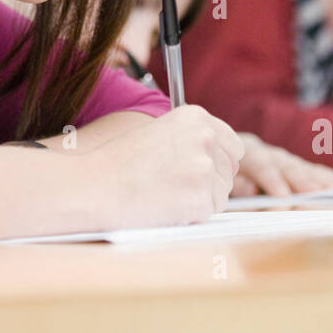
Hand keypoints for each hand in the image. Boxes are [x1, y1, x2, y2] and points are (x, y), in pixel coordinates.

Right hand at [84, 105, 243, 229]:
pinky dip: (194, 214)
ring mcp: (205, 168)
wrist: (98, 185)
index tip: (202, 170)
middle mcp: (206, 138)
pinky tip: (168, 205)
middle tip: (179, 185)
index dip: (219, 161)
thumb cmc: (121, 162)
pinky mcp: (202, 198)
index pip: (233, 145)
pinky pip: (211, 211)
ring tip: (168, 193)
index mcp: (196, 117)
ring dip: (202, 198)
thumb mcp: (160, 133)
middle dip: (211, 181)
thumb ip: (192, 140)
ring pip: (223, 192)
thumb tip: (218, 159)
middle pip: (230, 170)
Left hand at [230, 132, 332, 195]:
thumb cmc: (225, 177)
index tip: (282, 201)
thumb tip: (255, 197)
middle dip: (302, 186)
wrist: (227, 157)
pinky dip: (331, 183)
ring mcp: (288, 161)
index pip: (262, 165)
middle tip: (313, 201)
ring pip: (307, 171)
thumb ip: (239, 190)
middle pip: (290, 168)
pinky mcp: (301, 169)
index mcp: (248, 154)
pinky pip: (319, 174)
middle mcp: (272, 155)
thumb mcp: (224, 183)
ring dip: (320, 186)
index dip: (273, 182)